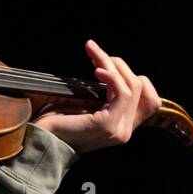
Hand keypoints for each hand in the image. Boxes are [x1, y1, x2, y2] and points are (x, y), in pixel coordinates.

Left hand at [31, 40, 161, 152]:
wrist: (42, 140)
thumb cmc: (59, 121)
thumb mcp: (89, 105)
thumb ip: (106, 95)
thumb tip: (111, 68)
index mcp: (123, 126)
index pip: (150, 99)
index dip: (135, 77)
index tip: (111, 65)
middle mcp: (125, 130)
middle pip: (140, 87)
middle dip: (120, 64)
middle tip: (98, 53)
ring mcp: (118, 129)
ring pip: (131, 86)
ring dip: (112, 65)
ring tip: (95, 55)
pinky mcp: (107, 125)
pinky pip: (122, 93)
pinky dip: (112, 76)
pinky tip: (98, 70)